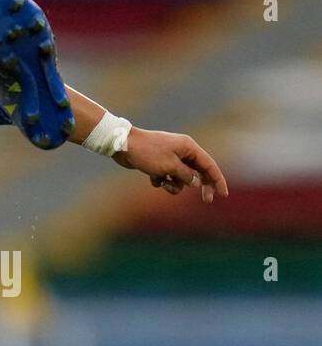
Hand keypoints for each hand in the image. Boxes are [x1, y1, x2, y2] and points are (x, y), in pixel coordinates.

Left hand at [111, 127, 228, 203]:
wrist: (122, 145)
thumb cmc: (147, 153)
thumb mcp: (169, 166)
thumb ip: (186, 175)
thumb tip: (195, 182)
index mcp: (188, 147)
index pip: (209, 165)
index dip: (218, 180)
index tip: (223, 195)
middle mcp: (182, 151)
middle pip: (198, 172)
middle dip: (200, 186)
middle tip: (206, 200)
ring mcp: (170, 157)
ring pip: (181, 178)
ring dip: (175, 185)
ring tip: (163, 182)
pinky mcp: (158, 163)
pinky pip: (168, 177)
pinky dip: (162, 181)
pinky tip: (152, 178)